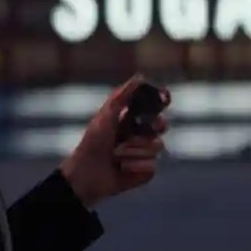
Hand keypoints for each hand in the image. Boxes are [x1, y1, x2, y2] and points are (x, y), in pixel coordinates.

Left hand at [60, 74, 169, 208]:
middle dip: (157, 125)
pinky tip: (122, 169)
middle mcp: (140, 136)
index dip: (162, 102)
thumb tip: (140, 77)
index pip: (154, 108)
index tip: (165, 97)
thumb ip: (121, 96)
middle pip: (162, 126)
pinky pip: (152, 167)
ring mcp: (144, 155)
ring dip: (135, 150)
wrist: (85, 174)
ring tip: (116, 155)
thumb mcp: (105, 116)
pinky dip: (136, 166)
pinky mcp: (145, 172)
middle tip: (154, 125)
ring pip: (156, 147)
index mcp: (131, 120)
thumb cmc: (92, 143)